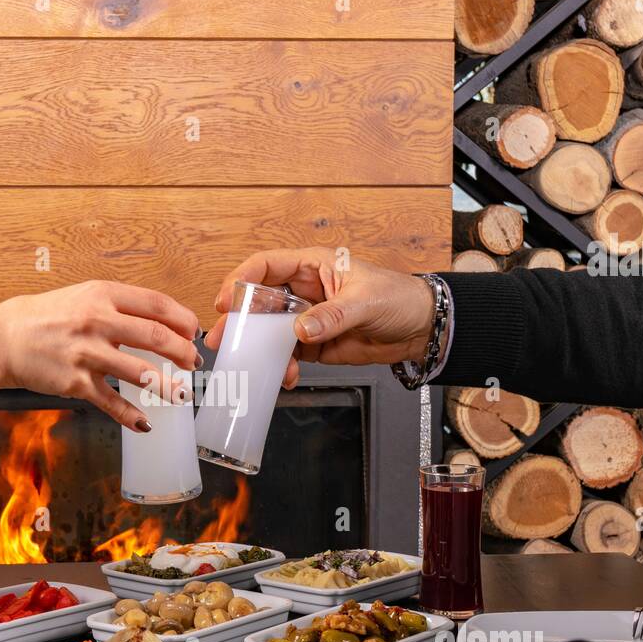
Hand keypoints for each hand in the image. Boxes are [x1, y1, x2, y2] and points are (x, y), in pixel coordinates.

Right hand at [0, 281, 199, 428]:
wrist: (3, 338)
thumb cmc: (48, 317)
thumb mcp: (84, 297)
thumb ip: (120, 307)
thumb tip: (163, 322)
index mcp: (103, 294)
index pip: (156, 304)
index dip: (183, 320)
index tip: (194, 332)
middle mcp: (96, 321)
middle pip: (155, 336)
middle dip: (182, 352)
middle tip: (193, 363)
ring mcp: (85, 353)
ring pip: (139, 372)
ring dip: (166, 386)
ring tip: (180, 394)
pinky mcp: (75, 382)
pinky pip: (110, 401)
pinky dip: (130, 415)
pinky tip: (144, 423)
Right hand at [204, 247, 433, 387]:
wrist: (421, 329)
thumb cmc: (399, 298)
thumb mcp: (365, 302)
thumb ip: (332, 316)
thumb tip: (300, 330)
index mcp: (314, 266)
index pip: (266, 265)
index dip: (241, 279)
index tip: (227, 300)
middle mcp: (305, 290)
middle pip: (260, 301)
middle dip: (239, 320)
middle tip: (221, 338)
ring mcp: (307, 318)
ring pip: (270, 331)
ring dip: (259, 349)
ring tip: (250, 365)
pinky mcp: (314, 344)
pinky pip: (288, 354)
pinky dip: (282, 366)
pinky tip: (285, 376)